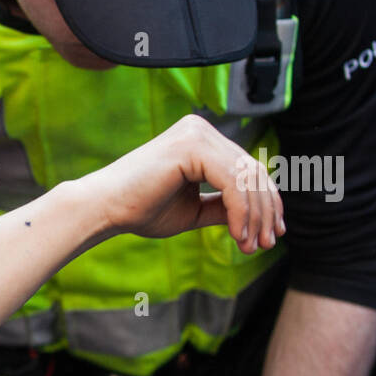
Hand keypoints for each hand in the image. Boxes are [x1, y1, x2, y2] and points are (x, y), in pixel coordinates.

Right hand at [80, 114, 284, 253]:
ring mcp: (196, 134)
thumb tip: (258, 217)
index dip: (266, 203)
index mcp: (200, 140)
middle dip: (265, 211)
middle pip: (252, 171)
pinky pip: (232, 181)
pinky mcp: (192, 146)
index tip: (272, 234)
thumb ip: (223, 207)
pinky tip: (238, 235)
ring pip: (247, 177)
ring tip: (252, 245)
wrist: (103, 209)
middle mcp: (200, 129)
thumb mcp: (194, 210)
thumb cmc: (139, 210)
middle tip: (267, 244)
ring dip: (255, 216)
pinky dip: (241, 211)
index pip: (248, 168)